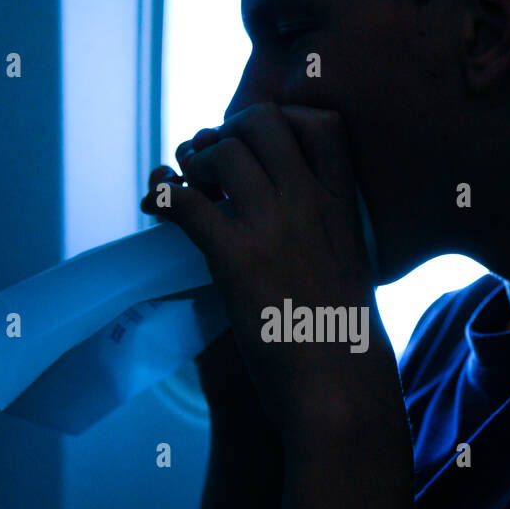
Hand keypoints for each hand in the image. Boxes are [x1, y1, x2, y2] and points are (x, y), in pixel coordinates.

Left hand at [141, 104, 397, 439]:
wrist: (339, 389)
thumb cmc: (347, 344)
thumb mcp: (353, 276)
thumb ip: (329, 243)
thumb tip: (306, 234)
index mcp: (344, 210)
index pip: (325, 127)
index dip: (285, 119)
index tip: (263, 140)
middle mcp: (310, 206)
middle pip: (263, 123)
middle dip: (229, 129)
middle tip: (212, 158)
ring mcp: (273, 228)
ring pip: (223, 151)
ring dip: (194, 158)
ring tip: (185, 178)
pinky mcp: (235, 258)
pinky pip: (186, 202)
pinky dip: (163, 194)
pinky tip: (155, 203)